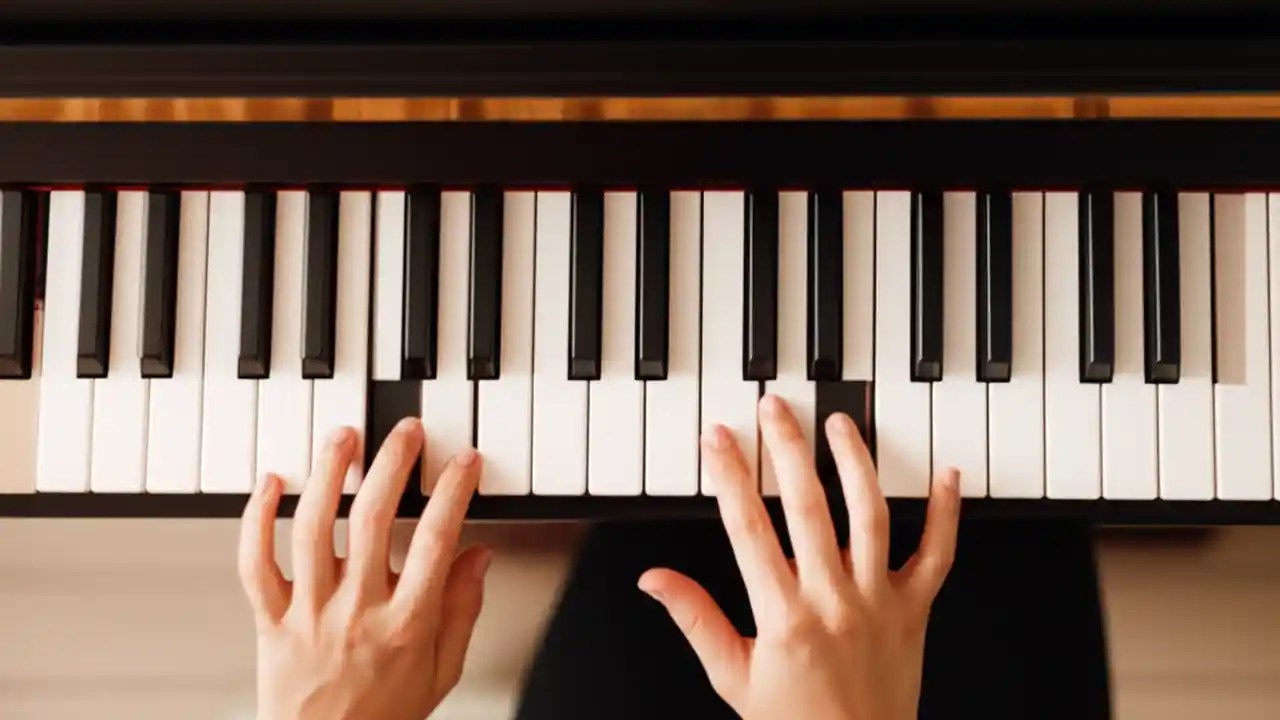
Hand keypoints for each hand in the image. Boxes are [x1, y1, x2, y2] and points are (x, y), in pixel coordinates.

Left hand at [238, 418, 490, 719]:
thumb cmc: (382, 717)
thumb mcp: (443, 670)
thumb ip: (463, 610)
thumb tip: (478, 557)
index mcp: (406, 624)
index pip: (436, 540)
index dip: (454, 491)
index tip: (462, 463)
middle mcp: (356, 611)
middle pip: (372, 519)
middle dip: (393, 464)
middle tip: (405, 433)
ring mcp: (309, 612)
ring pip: (312, 528)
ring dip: (329, 473)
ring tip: (344, 437)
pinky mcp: (270, 619)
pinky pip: (254, 563)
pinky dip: (256, 519)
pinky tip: (272, 484)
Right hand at [639, 395, 960, 719]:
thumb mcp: (732, 677)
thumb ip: (695, 620)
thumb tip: (654, 580)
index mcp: (784, 617)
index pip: (749, 529)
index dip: (730, 476)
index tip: (717, 438)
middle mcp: (834, 601)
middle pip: (810, 508)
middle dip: (787, 449)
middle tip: (774, 408)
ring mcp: (879, 602)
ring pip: (871, 517)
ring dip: (855, 463)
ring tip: (840, 423)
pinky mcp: (916, 611)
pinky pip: (939, 555)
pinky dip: (945, 513)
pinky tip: (945, 474)